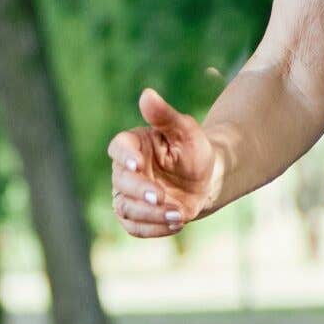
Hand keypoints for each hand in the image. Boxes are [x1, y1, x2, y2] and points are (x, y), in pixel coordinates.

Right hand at [105, 87, 220, 237]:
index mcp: (133, 145)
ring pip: (126, 208)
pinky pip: (135, 227)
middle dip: (140, 191)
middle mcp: (126, 170)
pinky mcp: (137, 215)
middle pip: (121, 182)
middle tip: (162, 196)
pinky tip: (176, 224)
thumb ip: (165, 115)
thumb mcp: (186, 131)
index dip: (124, 157)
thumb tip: (147, 94)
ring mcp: (128, 195)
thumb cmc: (193, 150)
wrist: (205, 179)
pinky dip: (154, 229)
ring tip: (179, 214)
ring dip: (150, 214)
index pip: (118, 148)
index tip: (137, 164)